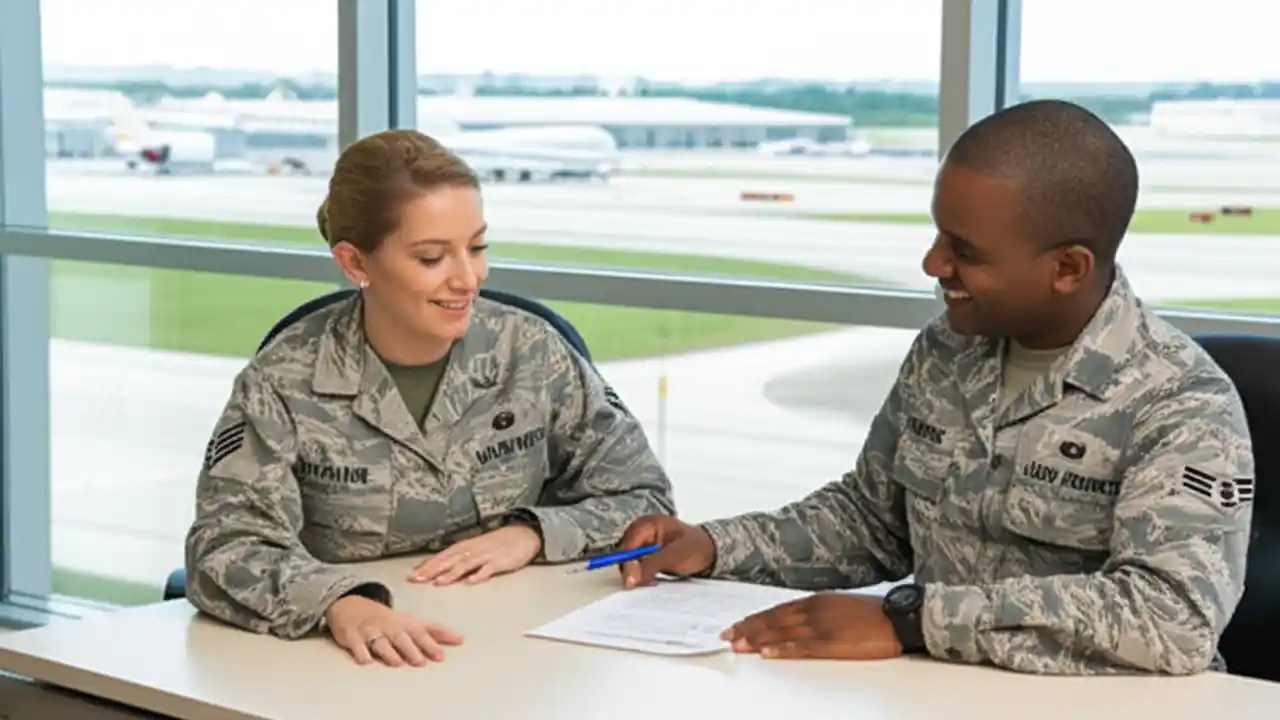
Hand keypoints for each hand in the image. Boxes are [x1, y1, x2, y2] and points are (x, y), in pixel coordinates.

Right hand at [324, 595, 463, 666]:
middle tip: (421, 662)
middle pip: (401, 637)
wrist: (351, 606)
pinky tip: (366, 661)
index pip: (420, 633)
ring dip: (389, 652)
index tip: (441, 656)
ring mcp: (370, 631)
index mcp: (404, 623)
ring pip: (380, 642)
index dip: (431, 644)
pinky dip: (361, 653)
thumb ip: (434, 631)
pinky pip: (356, 646)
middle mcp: (389, 626)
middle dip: (411, 649)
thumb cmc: (387, 619)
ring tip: (398, 663)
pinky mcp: (352, 637)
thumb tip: (460, 639)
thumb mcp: (410, 621)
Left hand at [408, 525, 541, 585]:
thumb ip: (458, 557)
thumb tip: (438, 567)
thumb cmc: (497, 543)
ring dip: (452, 573)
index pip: (442, 556)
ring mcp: (486, 555)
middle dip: (432, 570)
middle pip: (449, 560)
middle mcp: (473, 549)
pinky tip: (471, 581)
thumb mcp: (476, 546)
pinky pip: (488, 569)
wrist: (523, 534)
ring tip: (439, 582)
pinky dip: (479, 575)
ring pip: (465, 564)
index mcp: (465, 546)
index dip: (427, 565)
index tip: (412, 574)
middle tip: (417, 579)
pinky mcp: (500, 562)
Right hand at [616, 515, 715, 587]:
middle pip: (625, 554)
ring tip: (653, 581)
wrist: (711, 553)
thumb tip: (629, 578)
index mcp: (647, 524)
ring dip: (638, 574)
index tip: (630, 582)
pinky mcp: (647, 554)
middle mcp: (642, 531)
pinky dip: (643, 575)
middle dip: (633, 570)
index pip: (627, 545)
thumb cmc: (696, 548)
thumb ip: (651, 565)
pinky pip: (638, 566)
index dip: (627, 564)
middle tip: (646, 582)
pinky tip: (654, 580)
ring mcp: (644, 543)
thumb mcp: (674, 556)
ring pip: (630, 562)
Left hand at [722, 593, 901, 659]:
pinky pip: (801, 647)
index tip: (738, 624)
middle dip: (747, 628)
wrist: (896, 617)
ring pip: (781, 633)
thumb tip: (798, 617)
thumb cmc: (871, 613)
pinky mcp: (831, 642)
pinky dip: (782, 650)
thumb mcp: (839, 604)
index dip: (755, 618)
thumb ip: (817, 610)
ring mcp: (821, 626)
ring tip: (737, 645)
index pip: (777, 609)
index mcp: (815, 600)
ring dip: (756, 639)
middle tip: (727, 635)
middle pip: (773, 620)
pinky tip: (767, 654)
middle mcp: (813, 610)